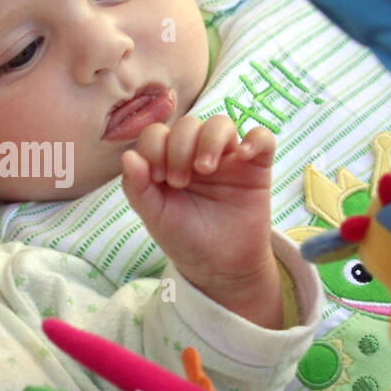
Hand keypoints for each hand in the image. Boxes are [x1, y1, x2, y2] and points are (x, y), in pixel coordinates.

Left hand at [122, 118, 280, 326]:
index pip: (157, 133)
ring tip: (205, 169)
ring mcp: (227, 158)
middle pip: (188, 124)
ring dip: (210, 140)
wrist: (220, 266)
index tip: (158, 179)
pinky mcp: (256, 167)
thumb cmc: (184, 237)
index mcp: (168, 161)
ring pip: (221, 124)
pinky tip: (243, 156)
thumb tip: (128, 156)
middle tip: (179, 182)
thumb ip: (138, 187)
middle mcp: (197, 153)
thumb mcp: (155, 216)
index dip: (155, 148)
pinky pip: (262, 138)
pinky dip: (255, 139)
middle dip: (179, 148)